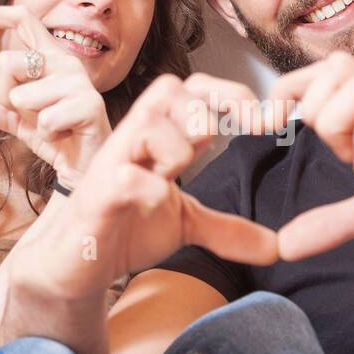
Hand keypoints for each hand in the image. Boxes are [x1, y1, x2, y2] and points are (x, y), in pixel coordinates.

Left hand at [0, 7, 110, 187]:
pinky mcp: (90, 104)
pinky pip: (45, 120)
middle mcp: (65, 62)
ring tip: (52, 125)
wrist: (84, 165)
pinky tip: (64, 135)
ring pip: (22, 95)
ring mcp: (79, 82)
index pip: (22, 17)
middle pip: (8, 62)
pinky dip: (47, 136)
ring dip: (30, 120)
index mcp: (49, 56)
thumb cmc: (54, 135)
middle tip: (28, 113)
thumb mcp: (15, 121)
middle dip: (5, 95)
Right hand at [5, 73, 282, 313]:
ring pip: (145, 123)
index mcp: (161, 138)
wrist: (76, 264)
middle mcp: (136, 141)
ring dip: (176, 145)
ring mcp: (113, 165)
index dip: (232, 95)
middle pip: (168, 89)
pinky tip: (159, 201)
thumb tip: (277, 247)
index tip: (268, 121)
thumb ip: (228, 229)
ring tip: (177, 175)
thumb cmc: (125, 228)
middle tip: (220, 142)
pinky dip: (149, 186)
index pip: (195, 90)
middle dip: (202, 111)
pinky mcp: (97, 197)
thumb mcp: (185, 224)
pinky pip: (124, 177)